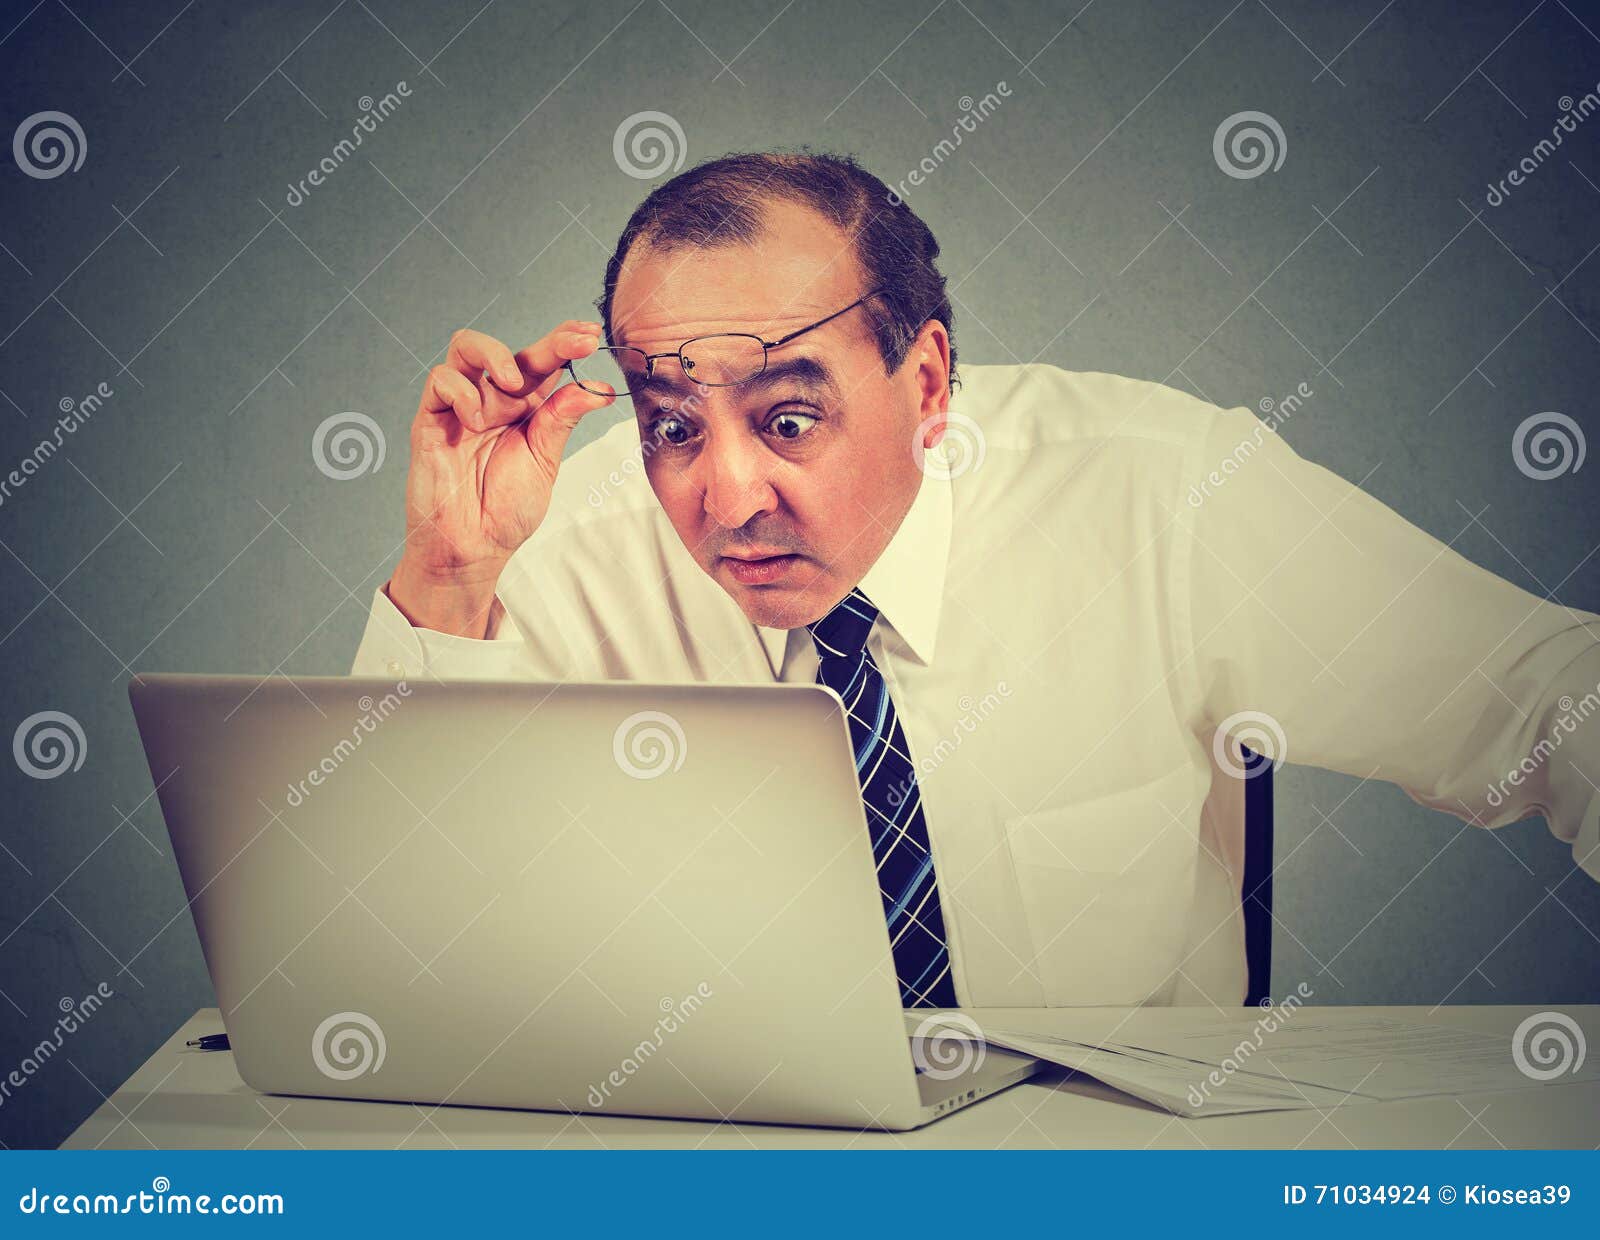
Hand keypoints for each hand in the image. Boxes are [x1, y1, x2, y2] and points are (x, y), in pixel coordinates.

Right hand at [387, 323, 615, 634]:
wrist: (473, 548)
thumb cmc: (506, 510)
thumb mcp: (544, 461)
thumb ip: (562, 421)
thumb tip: (598, 390)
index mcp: (525, 409)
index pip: (544, 365)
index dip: (565, 344)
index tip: (591, 335)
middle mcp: (493, 401)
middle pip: (514, 350)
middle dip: (550, 340)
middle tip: (576, 341)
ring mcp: (461, 407)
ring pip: (466, 348)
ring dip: (493, 353)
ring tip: (511, 381)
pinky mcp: (431, 420)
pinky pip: (440, 381)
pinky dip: (461, 392)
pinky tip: (476, 420)